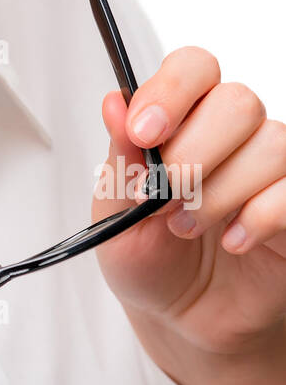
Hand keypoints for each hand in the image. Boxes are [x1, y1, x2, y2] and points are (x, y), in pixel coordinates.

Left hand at [92, 47, 285, 356]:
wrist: (184, 317)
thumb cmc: (150, 257)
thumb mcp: (116, 215)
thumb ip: (120, 160)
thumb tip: (114, 104)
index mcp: (183, 118)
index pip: (193, 67)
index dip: (171, 91)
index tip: (144, 133)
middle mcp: (232, 134)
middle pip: (237, 101)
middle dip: (194, 152)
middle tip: (166, 195)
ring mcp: (270, 169)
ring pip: (271, 144)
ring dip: (221, 192)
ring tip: (187, 227)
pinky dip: (258, 217)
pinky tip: (233, 241)